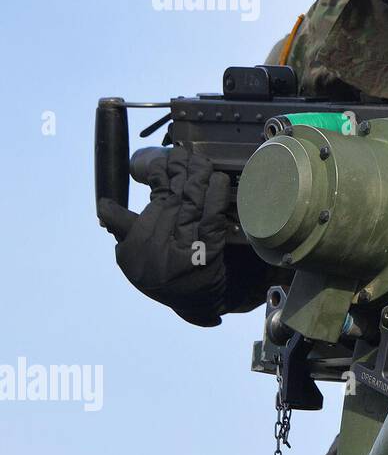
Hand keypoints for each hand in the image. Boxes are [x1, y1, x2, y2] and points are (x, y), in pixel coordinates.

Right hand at [97, 147, 231, 326]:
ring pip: (193, 203)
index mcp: (141, 240)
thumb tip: (102, 206)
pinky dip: (216, 197)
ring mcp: (186, 247)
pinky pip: (213, 218)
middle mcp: (161, 243)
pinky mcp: (210, 251)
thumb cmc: (160, 273)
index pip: (150, 199)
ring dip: (199, 176)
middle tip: (185, 153)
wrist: (192, 301)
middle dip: (182, 169)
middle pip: (174, 195)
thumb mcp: (131, 254)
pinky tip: (218, 181)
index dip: (159, 174)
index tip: (165, 159)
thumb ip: (122, 227)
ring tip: (200, 160)